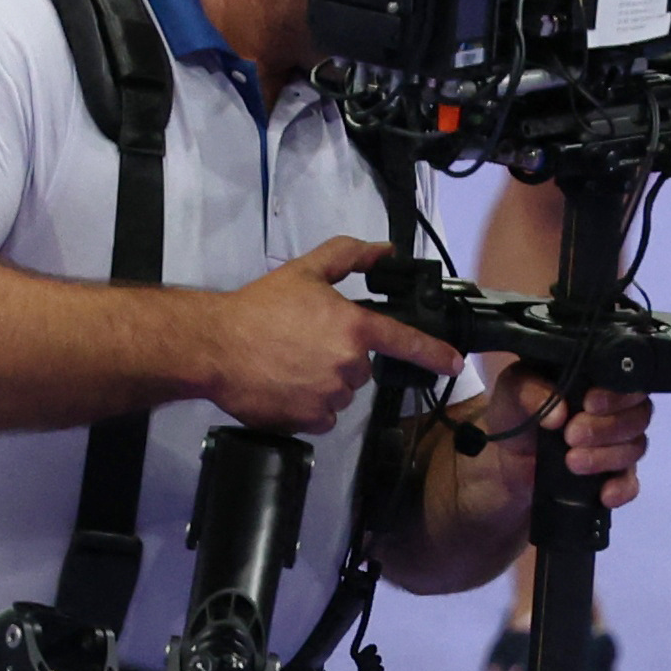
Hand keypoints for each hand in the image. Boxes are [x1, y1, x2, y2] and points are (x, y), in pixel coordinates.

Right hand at [197, 237, 459, 432]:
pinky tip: (286, 387)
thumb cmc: (259, 307)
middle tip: (304, 344)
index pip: (405, 341)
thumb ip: (348, 256)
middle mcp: (348, 365)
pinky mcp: (309, 420)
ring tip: (289, 365)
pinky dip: (309, 407)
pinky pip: (322, 417)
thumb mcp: (305, 271)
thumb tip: (385, 250)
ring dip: (324, 384)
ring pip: (342, 393)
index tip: (455, 364)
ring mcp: (330, 396)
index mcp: (353, 328)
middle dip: (340, 358)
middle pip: (360, 368)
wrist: (215, 346)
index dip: (435, 353)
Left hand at [456, 368, 655, 523]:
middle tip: (571, 435)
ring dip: (607, 456)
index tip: (588, 403)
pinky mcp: (613, 476)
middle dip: (608, 427)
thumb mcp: (511, 393)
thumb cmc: (514, 417)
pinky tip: (604, 493)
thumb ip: (529, 390)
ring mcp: (617, 445)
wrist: (503, 464)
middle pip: (639, 414)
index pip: (628, 380)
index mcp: (597, 380)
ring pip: (636, 447)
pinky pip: (632, 483)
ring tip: (572, 462)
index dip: (616, 393)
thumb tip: (558, 413)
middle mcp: (615, 410)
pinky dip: (621, 488)